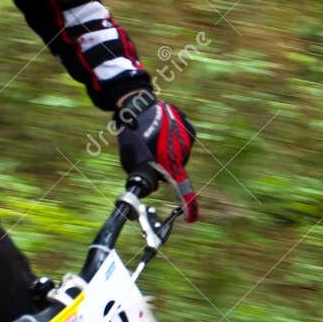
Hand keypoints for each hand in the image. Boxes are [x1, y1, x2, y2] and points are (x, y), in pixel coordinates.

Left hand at [115, 89, 198, 221]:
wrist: (136, 103)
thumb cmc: (130, 133)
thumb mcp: (131, 160)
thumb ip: (143, 176)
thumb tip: (155, 186)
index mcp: (170, 161)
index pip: (182, 188)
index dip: (189, 205)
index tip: (192, 217)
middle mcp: (184, 151)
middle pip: (177, 170)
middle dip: (165, 168)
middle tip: (150, 156)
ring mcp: (188, 137)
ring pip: (179, 155)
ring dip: (169, 154)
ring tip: (153, 139)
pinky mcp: (189, 127)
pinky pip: (183, 142)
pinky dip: (174, 141)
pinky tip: (161, 133)